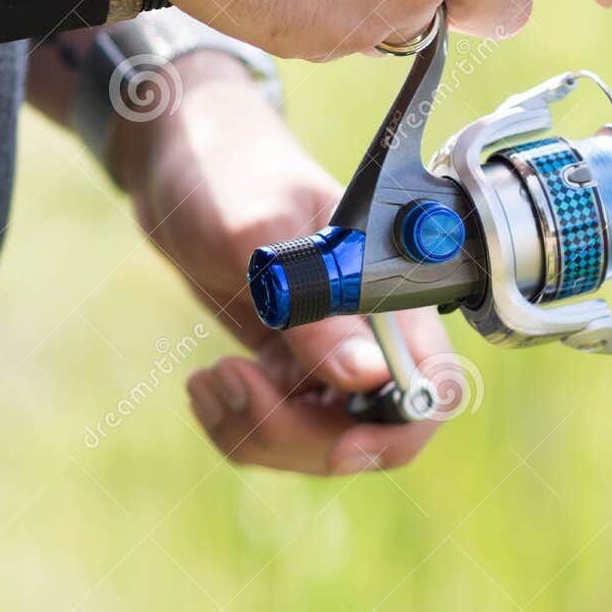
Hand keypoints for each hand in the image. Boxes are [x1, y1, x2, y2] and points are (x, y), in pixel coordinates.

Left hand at [118, 51, 451, 473]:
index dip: (400, 428)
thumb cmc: (229, 173)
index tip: (339, 438)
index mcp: (393, 295)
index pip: (434, 387)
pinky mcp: (287, 371)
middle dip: (304, 437)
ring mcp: (329, 360)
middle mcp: (371, 336)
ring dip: (257, 432)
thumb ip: (318, 309)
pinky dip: (236, 425)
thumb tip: (365, 378)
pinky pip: (275, 434)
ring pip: (319, 444)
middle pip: (375, 435)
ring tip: (209, 379)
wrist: (176, 167)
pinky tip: (205, 383)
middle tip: (239, 387)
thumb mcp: (265, 232)